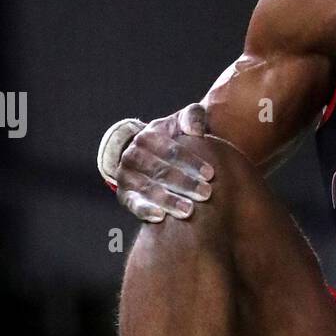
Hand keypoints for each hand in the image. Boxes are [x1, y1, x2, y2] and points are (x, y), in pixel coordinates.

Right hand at [116, 103, 213, 221]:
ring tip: (189, 210)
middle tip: (206, 194)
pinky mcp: (124, 196)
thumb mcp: (179, 124)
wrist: (146, 157)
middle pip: (160, 171)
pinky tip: (160, 217)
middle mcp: (132, 156)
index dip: (190, 161)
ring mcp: (126, 177)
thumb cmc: (172, 140)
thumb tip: (196, 129)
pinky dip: (145, 211)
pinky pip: (133, 204)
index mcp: (147, 137)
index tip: (210, 173)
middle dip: (184, 183)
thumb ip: (192, 117)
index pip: (170, 149)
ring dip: (168, 200)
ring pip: (147, 189)